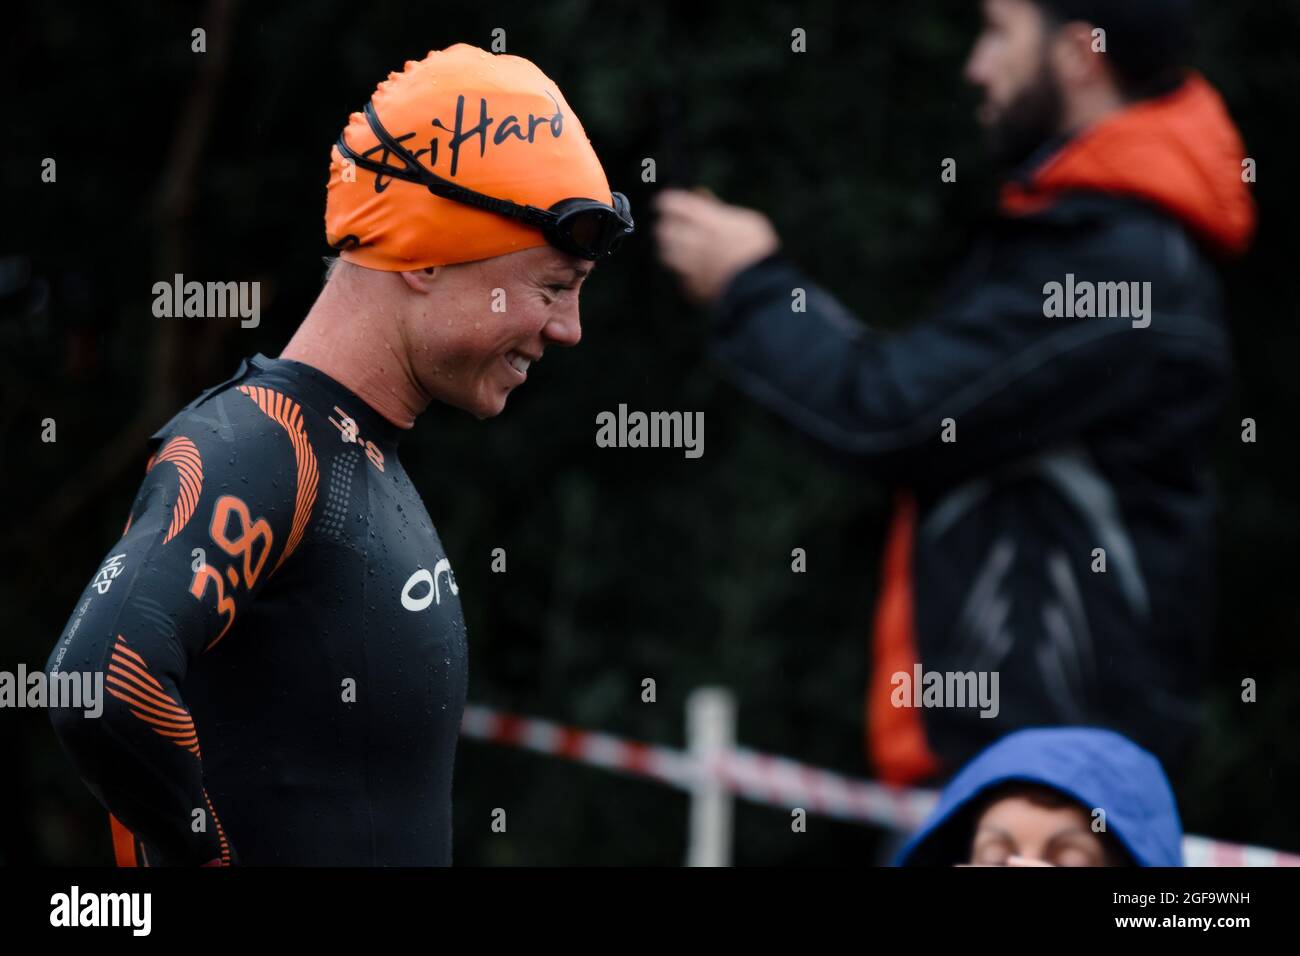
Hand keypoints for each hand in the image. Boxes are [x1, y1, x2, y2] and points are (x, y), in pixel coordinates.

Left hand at [653, 188, 780, 305]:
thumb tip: (701, 195)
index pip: (672, 204)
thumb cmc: (757, 250)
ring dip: (670, 248)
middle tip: (674, 225)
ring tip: (681, 248)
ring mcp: (688, 266)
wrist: (759, 289)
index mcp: (706, 221)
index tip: (665, 202)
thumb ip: (720, 209)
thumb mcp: (746, 220)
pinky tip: (694, 270)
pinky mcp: (690, 287)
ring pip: (665, 253)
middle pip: (663, 229)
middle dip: (666, 225)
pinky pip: (679, 275)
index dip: (667, 201)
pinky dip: (683, 271)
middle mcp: (692, 242)